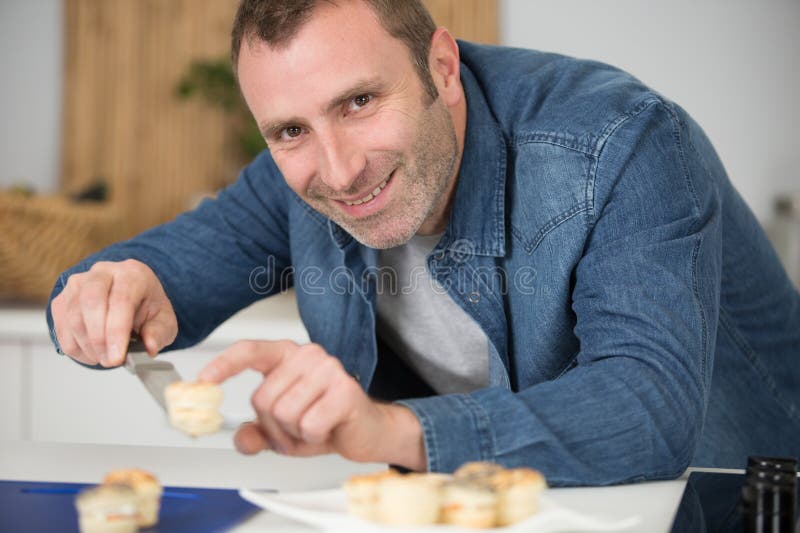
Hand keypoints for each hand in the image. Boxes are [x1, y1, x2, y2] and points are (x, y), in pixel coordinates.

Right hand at [50, 259, 177, 366]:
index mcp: (133, 274)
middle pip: (91, 301)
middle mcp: (103, 272)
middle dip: (99, 339)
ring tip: (105, 359)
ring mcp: (78, 284)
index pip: (121, 299)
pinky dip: (75, 348)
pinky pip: (61, 327)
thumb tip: (150, 347)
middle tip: (110, 361)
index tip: (117, 358)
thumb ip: (159, 333)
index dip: (117, 331)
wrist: (129, 298)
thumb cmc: (146, 308)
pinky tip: (93, 354)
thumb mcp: (163, 321)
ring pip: (73, 317)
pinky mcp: (62, 299)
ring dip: (87, 346)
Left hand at [199, 340, 426, 470]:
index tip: (203, 381)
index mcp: (288, 357)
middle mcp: (307, 355)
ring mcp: (328, 369)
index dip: (224, 365)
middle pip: (262, 399)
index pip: (250, 350)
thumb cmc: (326, 422)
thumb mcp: (282, 432)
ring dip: (295, 435)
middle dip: (275, 428)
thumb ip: (256, 434)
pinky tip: (329, 429)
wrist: (368, 432)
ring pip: (283, 414)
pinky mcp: (344, 390)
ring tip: (315, 427)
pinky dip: (314, 438)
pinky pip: (308, 424)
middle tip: (298, 429)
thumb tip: (240, 438)